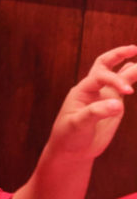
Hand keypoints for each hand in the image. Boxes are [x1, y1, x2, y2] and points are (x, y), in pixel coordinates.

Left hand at [50, 44, 136, 158]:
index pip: (100, 76)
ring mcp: (104, 96)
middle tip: (134, 48)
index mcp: (81, 90)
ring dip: (131, 67)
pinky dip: (132, 78)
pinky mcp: (113, 105)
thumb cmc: (69, 136)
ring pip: (119, 75)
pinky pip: (124, 88)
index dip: (115, 80)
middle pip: (104, 65)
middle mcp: (93, 89)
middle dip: (117, 55)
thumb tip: (118, 104)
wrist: (72, 150)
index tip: (128, 93)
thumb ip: (96, 113)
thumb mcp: (79, 125)